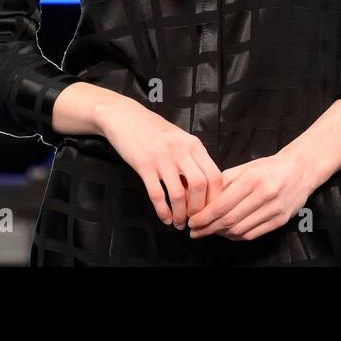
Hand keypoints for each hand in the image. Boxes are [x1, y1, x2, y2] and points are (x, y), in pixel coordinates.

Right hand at [96, 98, 224, 228]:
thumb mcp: (180, 139)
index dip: (215, 198)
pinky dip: (163, 211)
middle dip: (198, 209)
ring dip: (180, 214)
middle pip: (199, 186)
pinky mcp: (143, 164)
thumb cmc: (154, 130)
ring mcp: (162, 157)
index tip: (210, 211)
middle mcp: (181, 150)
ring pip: (178, 193)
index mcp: (193, 145)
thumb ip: (192, 159)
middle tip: (194, 220)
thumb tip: (205, 189)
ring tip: (179, 223)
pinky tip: (165, 218)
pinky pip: (156, 194)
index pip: (214, 175)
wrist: (125, 117)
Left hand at [187, 152, 313, 241]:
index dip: (204, 217)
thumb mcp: (245, 168)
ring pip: (241, 230)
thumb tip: (202, 200)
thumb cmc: (269, 168)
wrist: (300, 169)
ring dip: (221, 234)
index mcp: (252, 179)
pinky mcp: (281, 220)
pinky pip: (253, 234)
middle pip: (230, 220)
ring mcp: (274, 209)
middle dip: (209, 228)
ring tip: (209, 232)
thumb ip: (224, 182)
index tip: (193, 221)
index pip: (222, 205)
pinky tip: (227, 233)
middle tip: (195, 231)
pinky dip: (237, 236)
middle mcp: (264, 195)